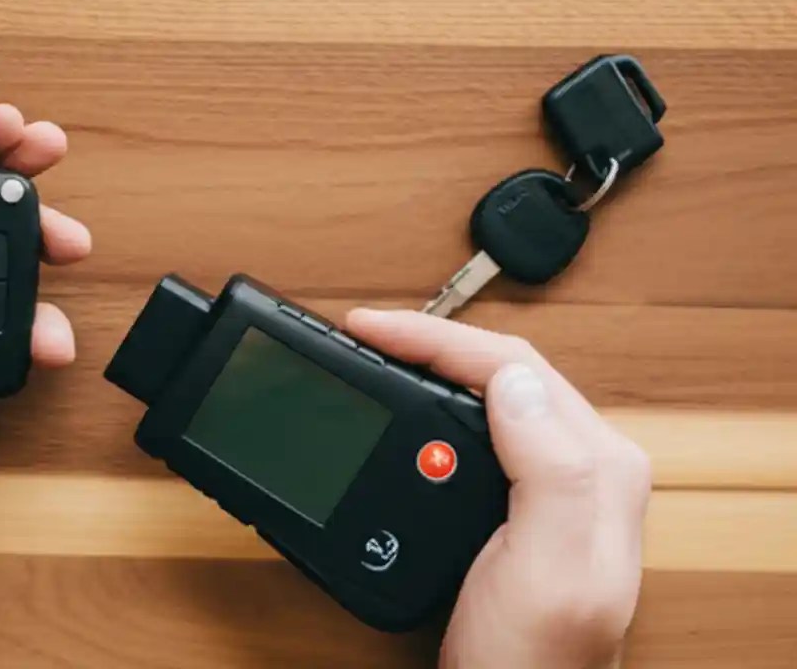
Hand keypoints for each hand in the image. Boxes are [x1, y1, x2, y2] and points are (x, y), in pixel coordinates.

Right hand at [345, 310, 650, 668]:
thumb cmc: (533, 663)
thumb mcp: (549, 571)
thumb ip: (550, 470)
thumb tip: (512, 382)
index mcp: (599, 466)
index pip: (513, 368)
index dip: (434, 338)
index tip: (368, 329)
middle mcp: (582, 466)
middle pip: (499, 371)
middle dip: (428, 342)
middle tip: (364, 335)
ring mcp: (550, 487)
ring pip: (486, 395)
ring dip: (428, 368)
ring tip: (377, 356)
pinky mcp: (518, 508)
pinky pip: (474, 431)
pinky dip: (429, 409)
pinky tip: (402, 409)